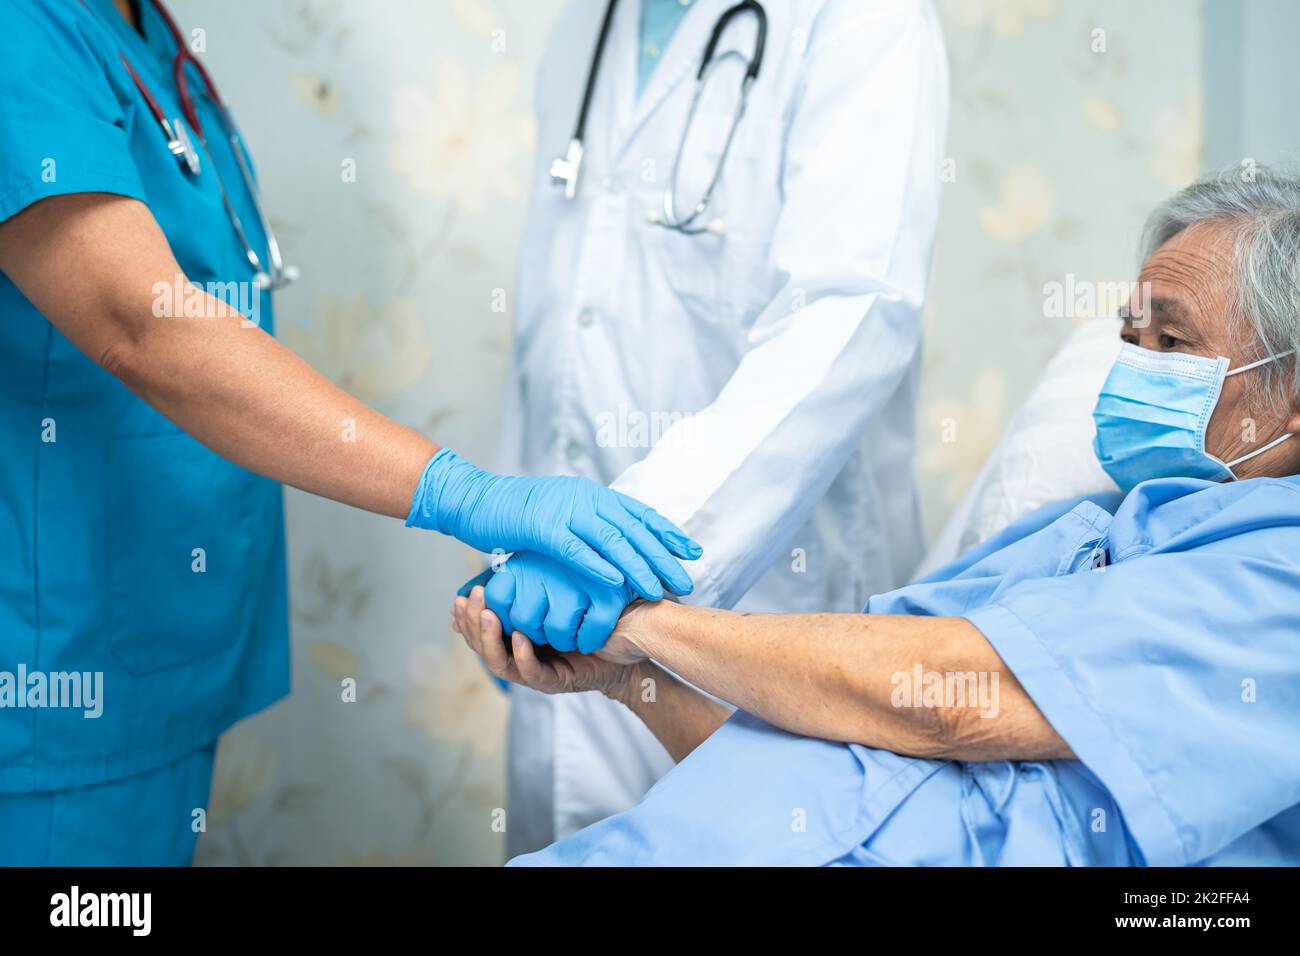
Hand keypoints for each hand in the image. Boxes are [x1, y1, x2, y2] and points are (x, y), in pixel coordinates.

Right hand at [408, 449, 699, 598]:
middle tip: (686, 580)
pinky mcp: (540, 528)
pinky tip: (617, 584)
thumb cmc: (516, 512)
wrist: (474, 500)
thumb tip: (616, 537)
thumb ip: (588, 522)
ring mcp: (563, 511)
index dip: (667, 533)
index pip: (638, 514)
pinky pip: (576, 550)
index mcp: (591, 494)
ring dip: (637, 566)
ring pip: (610, 540)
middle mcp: (584, 498)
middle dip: (662, 556)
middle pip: (632, 529)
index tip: (692, 552)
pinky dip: (598, 566)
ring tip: (658, 589)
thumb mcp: (561, 510)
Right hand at [452, 585, 637, 698]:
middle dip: (474, 622)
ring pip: (499, 663)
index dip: (466, 616)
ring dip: (490, 638)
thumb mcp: (553, 591)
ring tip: (488, 615)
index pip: (477, 630)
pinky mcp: (555, 681)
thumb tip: (498, 563)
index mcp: (510, 636)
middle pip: (482, 646)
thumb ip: (527, 584)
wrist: (623, 641)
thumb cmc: (586, 614)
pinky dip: (522, 655)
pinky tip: (519, 636)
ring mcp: (534, 671)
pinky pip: (532, 672)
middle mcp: (517, 656)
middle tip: (473, 598)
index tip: (460, 596)